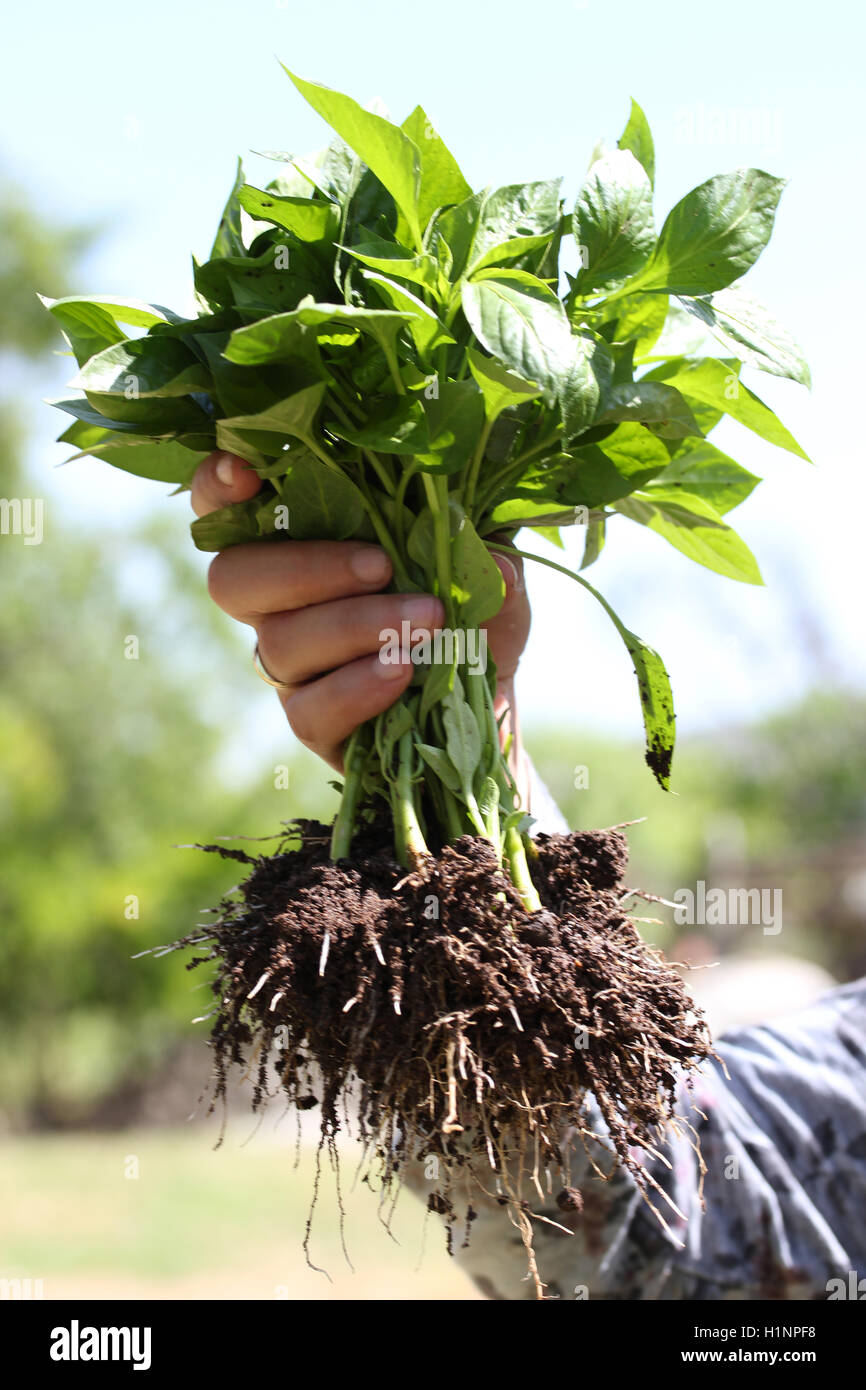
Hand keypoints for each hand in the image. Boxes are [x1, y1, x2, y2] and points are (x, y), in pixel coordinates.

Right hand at [191, 452, 531, 783]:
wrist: (492, 708)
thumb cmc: (474, 616)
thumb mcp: (486, 564)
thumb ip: (478, 540)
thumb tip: (479, 544)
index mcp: (306, 545)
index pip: (228, 510)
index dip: (216, 488)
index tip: (244, 472)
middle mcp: (282, 605)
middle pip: (233, 579)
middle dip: (304, 568)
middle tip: (381, 565)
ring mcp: (293, 670)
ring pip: (280, 643)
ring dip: (354, 625)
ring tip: (426, 621)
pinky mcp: (316, 727)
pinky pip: (310, 711)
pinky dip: (357, 687)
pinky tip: (402, 671)